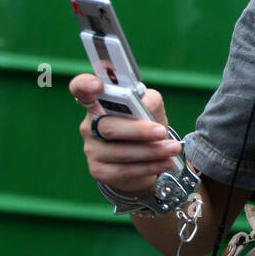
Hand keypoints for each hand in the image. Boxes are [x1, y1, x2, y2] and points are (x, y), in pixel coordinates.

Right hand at [72, 73, 181, 194]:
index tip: (97, 84)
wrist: (143, 161)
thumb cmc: (144, 129)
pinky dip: (149, 166)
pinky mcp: (99, 170)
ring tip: (173, 148)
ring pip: (121, 151)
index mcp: (98, 105)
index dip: (85, 85)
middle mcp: (90, 126)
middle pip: (109, 127)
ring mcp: (92, 149)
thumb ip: (150, 101)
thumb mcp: (151, 111)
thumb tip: (146, 104)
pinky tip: (166, 163)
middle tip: (161, 132)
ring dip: (152, 151)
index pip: (81, 90)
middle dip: (139, 130)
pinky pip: (124, 170)